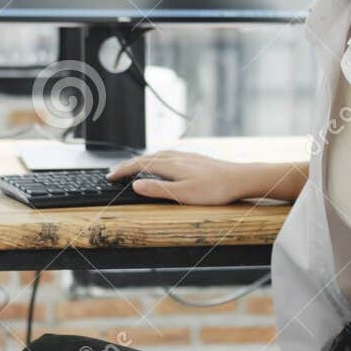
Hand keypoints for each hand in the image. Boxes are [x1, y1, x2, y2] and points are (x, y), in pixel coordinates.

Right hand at [107, 151, 249, 204]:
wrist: (239, 178)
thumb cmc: (214, 189)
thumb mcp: (183, 194)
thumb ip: (158, 190)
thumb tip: (136, 185)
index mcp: (170, 165)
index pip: (139, 165)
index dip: (123, 171)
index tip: (110, 176)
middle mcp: (176, 157)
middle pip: (145, 158)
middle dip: (128, 164)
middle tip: (115, 172)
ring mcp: (185, 157)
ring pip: (156, 155)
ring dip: (140, 161)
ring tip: (132, 167)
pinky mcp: (193, 159)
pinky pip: (167, 155)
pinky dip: (155, 159)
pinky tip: (160, 163)